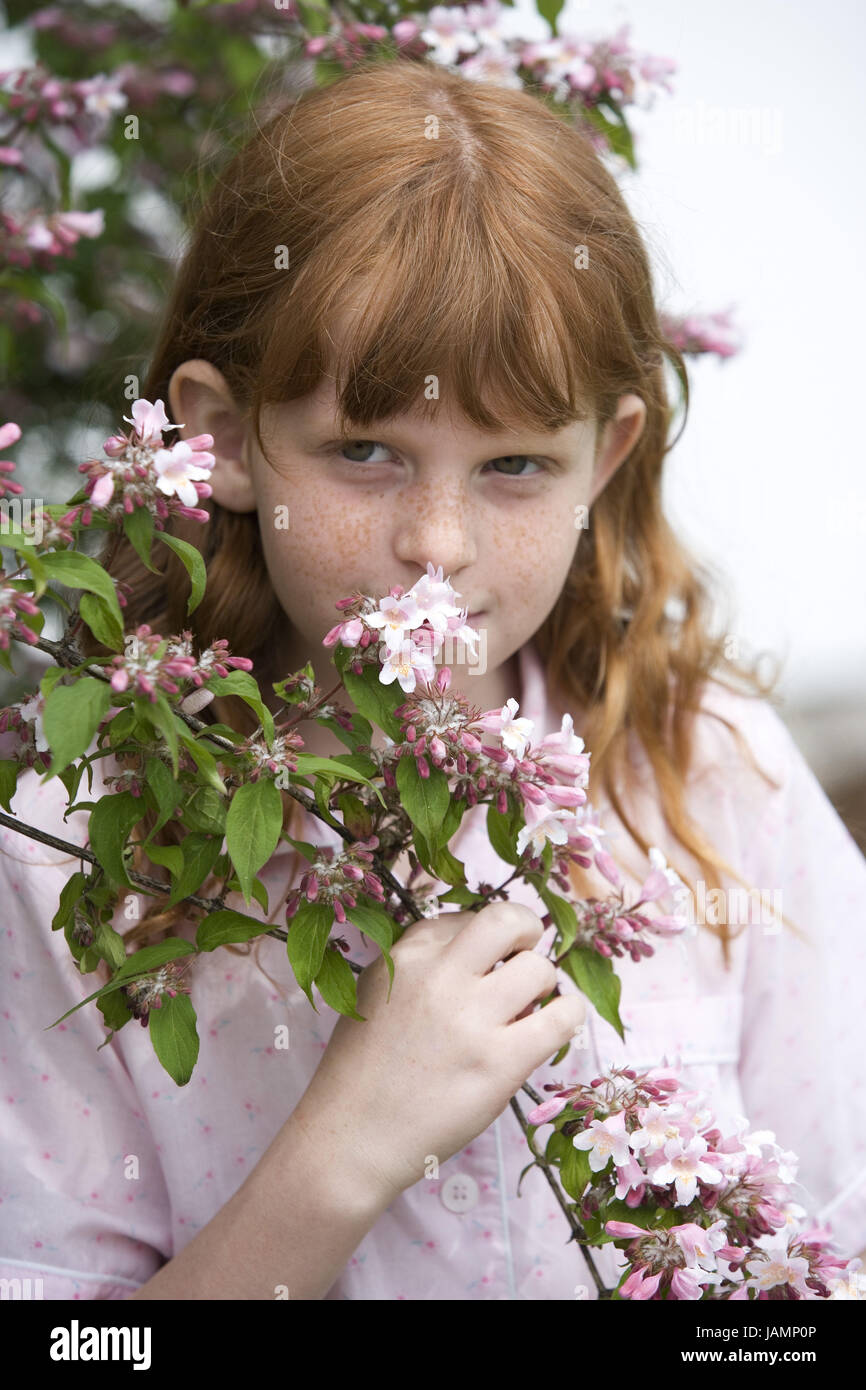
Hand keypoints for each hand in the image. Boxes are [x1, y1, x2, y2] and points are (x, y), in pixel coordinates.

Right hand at [292, 901, 585, 1203]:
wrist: (351, 1138)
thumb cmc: (364, 1069)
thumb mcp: (377, 992)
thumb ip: (422, 962)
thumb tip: (484, 948)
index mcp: (407, 957)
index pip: (466, 918)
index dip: (486, 939)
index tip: (488, 960)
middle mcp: (439, 977)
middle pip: (508, 921)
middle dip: (527, 932)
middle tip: (525, 958)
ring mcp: (471, 1020)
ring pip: (540, 970)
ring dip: (544, 985)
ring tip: (530, 1009)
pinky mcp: (499, 1064)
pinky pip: (561, 1019)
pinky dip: (567, 1016)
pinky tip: (555, 1026)